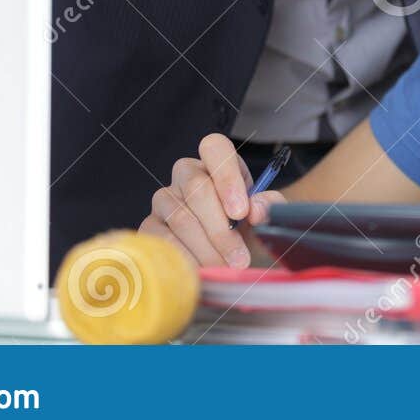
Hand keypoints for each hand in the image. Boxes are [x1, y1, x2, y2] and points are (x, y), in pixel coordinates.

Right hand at [138, 134, 284, 268]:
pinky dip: (185, 260)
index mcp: (218, 163)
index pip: (215, 148)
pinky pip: (162, 241)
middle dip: (221, 230)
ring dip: (206, 249)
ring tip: (225, 269)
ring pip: (181, 218)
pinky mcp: (150, 226)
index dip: (227, 177)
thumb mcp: (267, 217)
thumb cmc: (250, 230)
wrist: (232, 258)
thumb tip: (256, 209)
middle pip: (198, 189)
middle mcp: (187, 174)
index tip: (241, 213)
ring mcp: (165, 199)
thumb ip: (270, 206)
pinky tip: (202, 272)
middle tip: (239, 258)